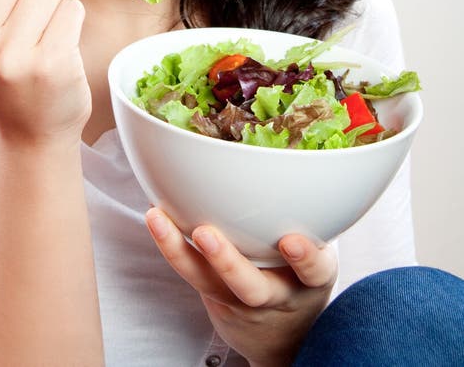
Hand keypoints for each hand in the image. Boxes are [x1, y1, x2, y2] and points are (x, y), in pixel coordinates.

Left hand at [145, 208, 337, 366]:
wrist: (286, 332)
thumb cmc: (303, 267)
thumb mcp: (322, 247)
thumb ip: (312, 212)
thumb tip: (297, 146)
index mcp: (311, 277)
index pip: (314, 271)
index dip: (305, 259)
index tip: (291, 241)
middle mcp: (275, 293)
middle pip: (253, 289)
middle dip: (228, 263)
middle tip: (207, 234)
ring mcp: (240, 299)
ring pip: (209, 284)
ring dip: (180, 251)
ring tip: (158, 219)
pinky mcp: (215, 296)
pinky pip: (190, 273)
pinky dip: (170, 244)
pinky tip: (155, 216)